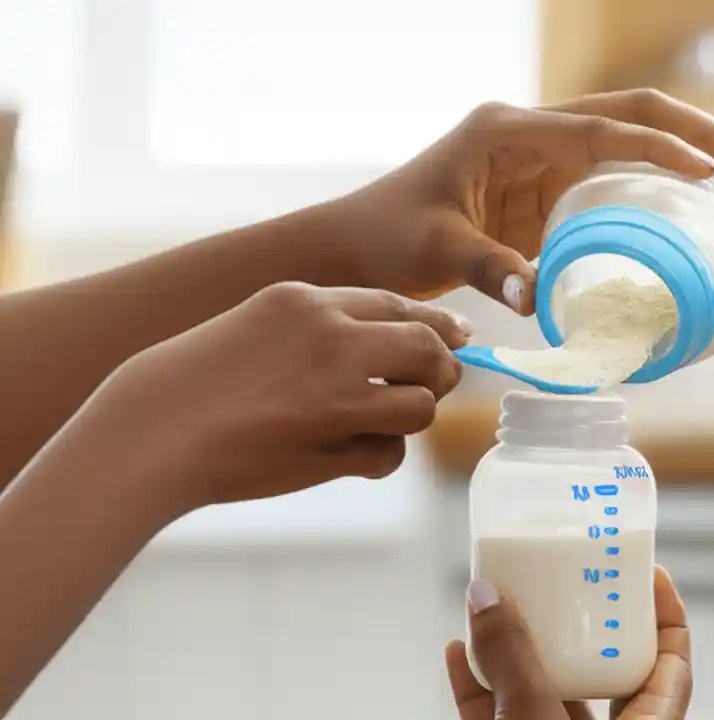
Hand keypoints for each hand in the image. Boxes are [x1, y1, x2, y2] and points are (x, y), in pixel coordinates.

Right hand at [76, 281, 467, 510]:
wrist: (152, 431)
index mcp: (307, 301)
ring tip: (378, 424)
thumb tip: (398, 339)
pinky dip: (378, 459)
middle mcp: (331, 336)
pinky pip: (390, 454)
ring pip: (422, 403)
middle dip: (442, 369)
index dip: (436, 324)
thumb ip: (324, 327)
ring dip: (410, 418)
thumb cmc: (199, 382)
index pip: (398, 305)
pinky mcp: (333, 444)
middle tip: (434, 385)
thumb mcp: (260, 326)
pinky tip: (347, 458)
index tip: (457, 336)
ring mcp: (336, 390)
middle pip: (429, 346)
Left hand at [323, 89, 713, 313]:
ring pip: (634, 134)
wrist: (357, 243)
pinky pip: (618, 170)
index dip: (663, 147)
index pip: (602, 128)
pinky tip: (702, 196)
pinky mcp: (548, 184)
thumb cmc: (387, 237)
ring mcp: (544, 154)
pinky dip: (663, 178)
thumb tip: (541, 302)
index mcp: (508, 130)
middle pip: (635, 113)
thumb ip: (488, 269)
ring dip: (695, 146)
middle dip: (703, 135)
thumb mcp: (436, 249)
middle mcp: (533, 129)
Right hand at [445, 566, 691, 719]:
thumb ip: (514, 663)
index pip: (674, 664)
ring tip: (495, 605)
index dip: (667, 617)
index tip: (649, 572)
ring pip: (543, 693)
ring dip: (514, 651)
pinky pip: (498, 718)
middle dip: (572, 623)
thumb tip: (486, 596)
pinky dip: (479, 689)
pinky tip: (458, 655)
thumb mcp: (536, 719)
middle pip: (600, 668)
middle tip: (559, 578)